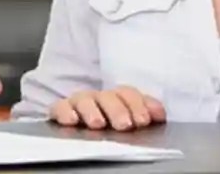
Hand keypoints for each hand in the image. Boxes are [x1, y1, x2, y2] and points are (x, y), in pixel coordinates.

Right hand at [49, 87, 165, 131]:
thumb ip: (144, 112)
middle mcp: (99, 98)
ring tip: (98, 124)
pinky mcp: (60, 111)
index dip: (138, 105)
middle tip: (124, 125)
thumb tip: (160, 114)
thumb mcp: (130, 117)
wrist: (80, 125)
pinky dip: (64, 112)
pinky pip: (59, 107)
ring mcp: (80, 103)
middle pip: (108, 96)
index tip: (144, 120)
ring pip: (85, 100)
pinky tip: (71, 120)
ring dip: (92, 111)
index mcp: (118, 97)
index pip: (128, 94)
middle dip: (117, 110)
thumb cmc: (111, 122)